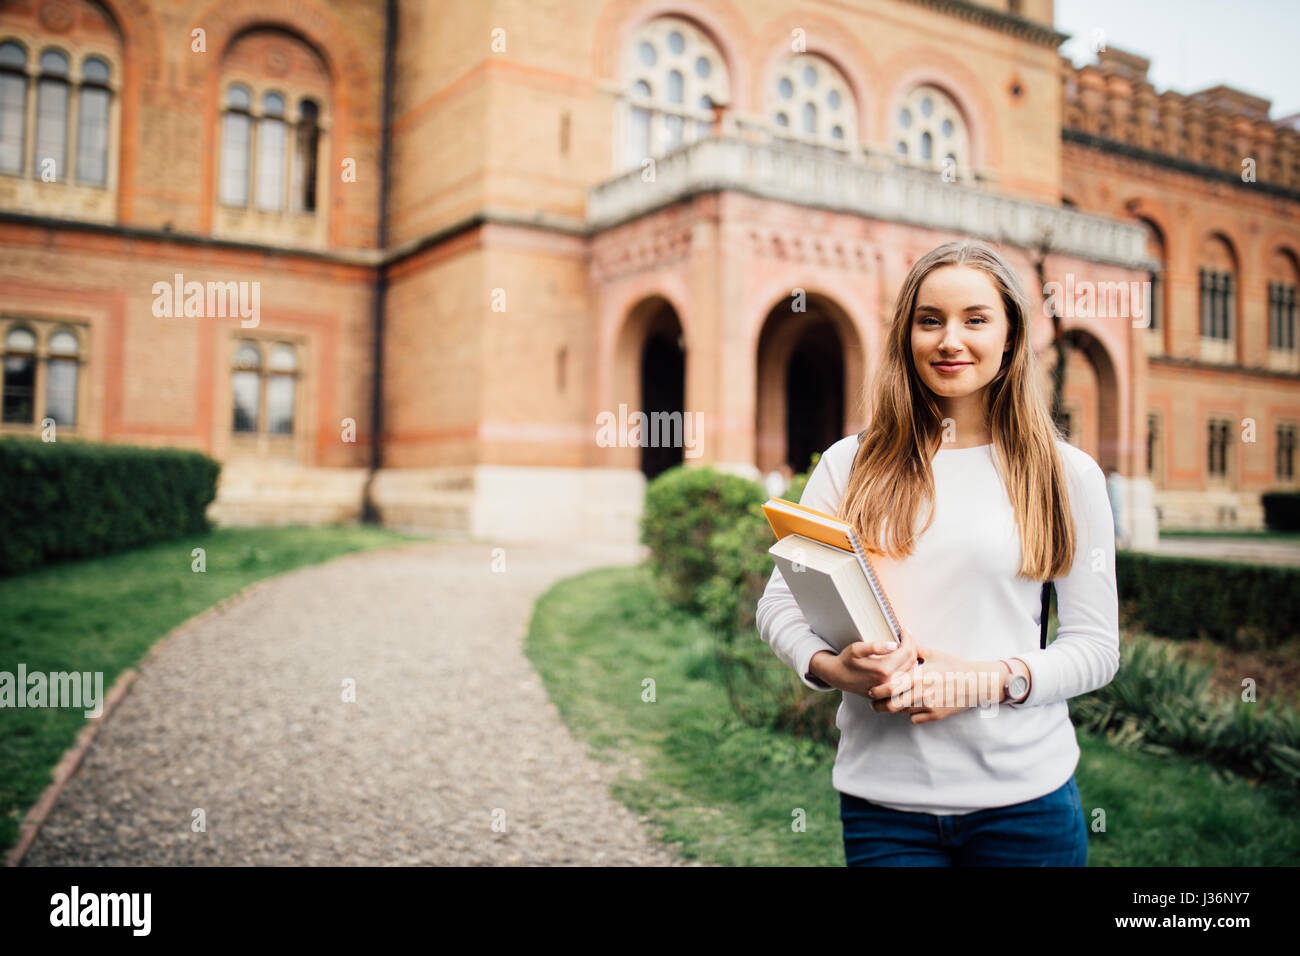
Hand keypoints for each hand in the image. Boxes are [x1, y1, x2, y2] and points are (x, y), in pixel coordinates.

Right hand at [809, 626, 919, 697]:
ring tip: (907, 644)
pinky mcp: (889, 691)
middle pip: (912, 661)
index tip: (905, 630)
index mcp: (883, 669)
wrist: (837, 677)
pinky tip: (905, 658)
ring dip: (912, 656)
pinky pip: (905, 678)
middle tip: (908, 635)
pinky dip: (909, 666)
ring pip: (911, 670)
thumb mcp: (856, 649)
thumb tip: (893, 645)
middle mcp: (890, 681)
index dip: (909, 638)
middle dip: (912, 645)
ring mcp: (890, 688)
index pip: (906, 652)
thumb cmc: (846, 661)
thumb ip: (875, 647)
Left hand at [867, 645, 1001, 723]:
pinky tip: (912, 706)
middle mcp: (923, 692)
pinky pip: (915, 719)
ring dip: (896, 708)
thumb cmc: (954, 666)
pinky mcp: (936, 715)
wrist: (976, 683)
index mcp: (920, 676)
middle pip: (893, 704)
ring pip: (903, 712)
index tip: (871, 689)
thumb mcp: (934, 654)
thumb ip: (913, 649)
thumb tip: (899, 636)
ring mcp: (930, 706)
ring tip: (891, 703)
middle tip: (874, 702)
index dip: (878, 690)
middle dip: (879, 705)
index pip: (892, 686)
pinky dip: (911, 714)